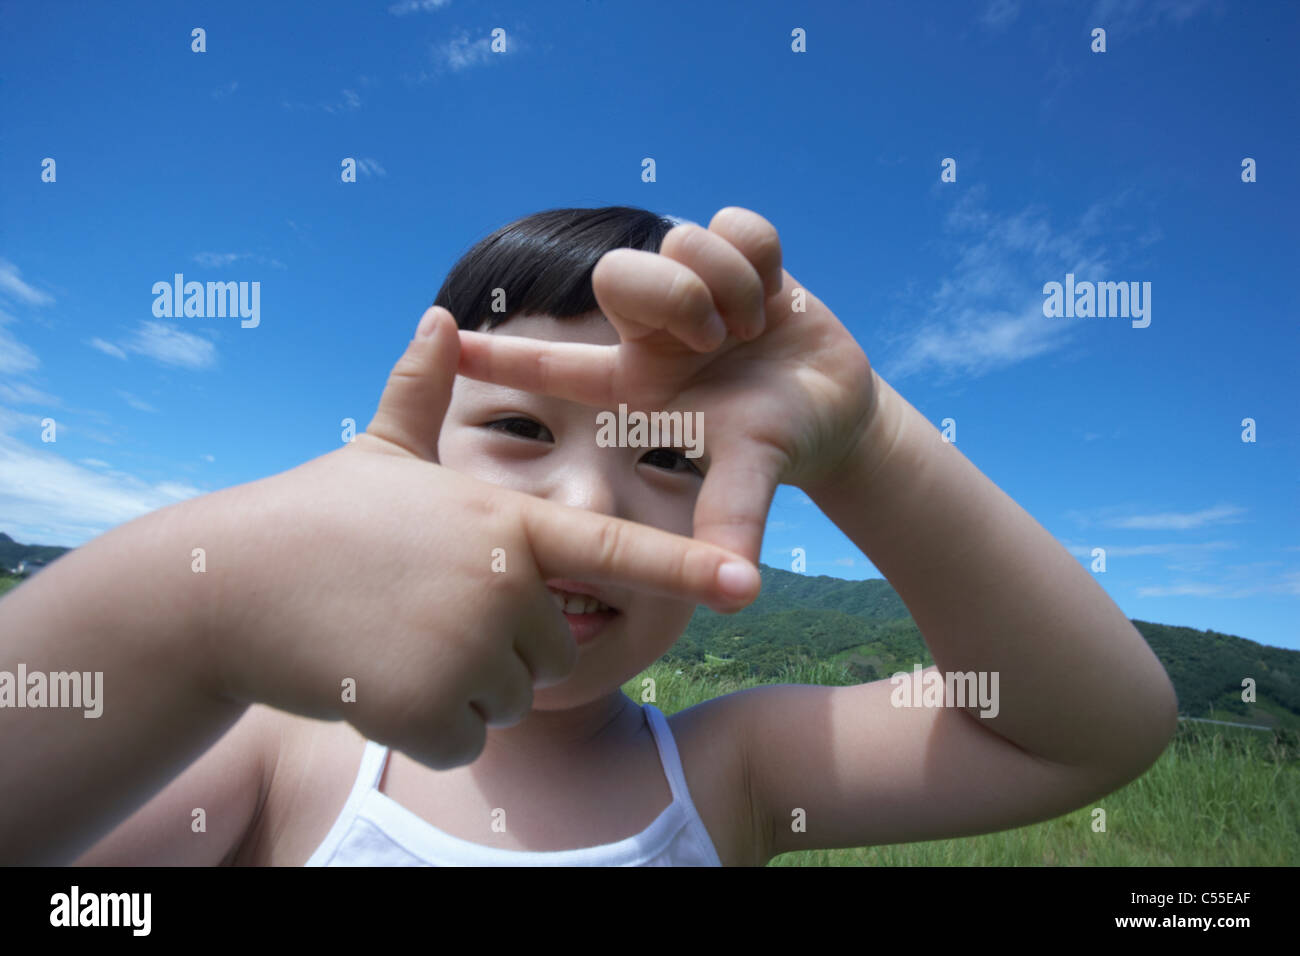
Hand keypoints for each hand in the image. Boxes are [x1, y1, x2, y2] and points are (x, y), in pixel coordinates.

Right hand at [202, 307, 760, 769]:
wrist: (228, 588)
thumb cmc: (310, 517)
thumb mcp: (377, 451)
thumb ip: (422, 393)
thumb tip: (436, 315)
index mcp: (505, 524)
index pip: (612, 552)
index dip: (685, 568)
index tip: (748, 583)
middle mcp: (503, 585)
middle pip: (552, 651)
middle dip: (501, 648)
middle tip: (424, 615)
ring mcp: (471, 649)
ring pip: (509, 700)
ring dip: (463, 687)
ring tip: (397, 641)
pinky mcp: (431, 708)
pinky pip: (466, 740)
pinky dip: (430, 726)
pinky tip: (381, 681)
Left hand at [453, 207, 877, 564]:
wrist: (835, 412)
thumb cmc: (778, 445)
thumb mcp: (749, 478)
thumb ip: (735, 519)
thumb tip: (741, 590)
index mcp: (634, 381)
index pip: (552, 364)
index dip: (499, 354)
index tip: (443, 339)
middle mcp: (650, 330)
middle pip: (620, 274)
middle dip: (678, 300)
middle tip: (718, 340)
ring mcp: (692, 287)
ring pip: (685, 244)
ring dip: (733, 286)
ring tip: (753, 328)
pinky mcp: (737, 255)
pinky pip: (738, 226)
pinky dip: (763, 258)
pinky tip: (775, 293)